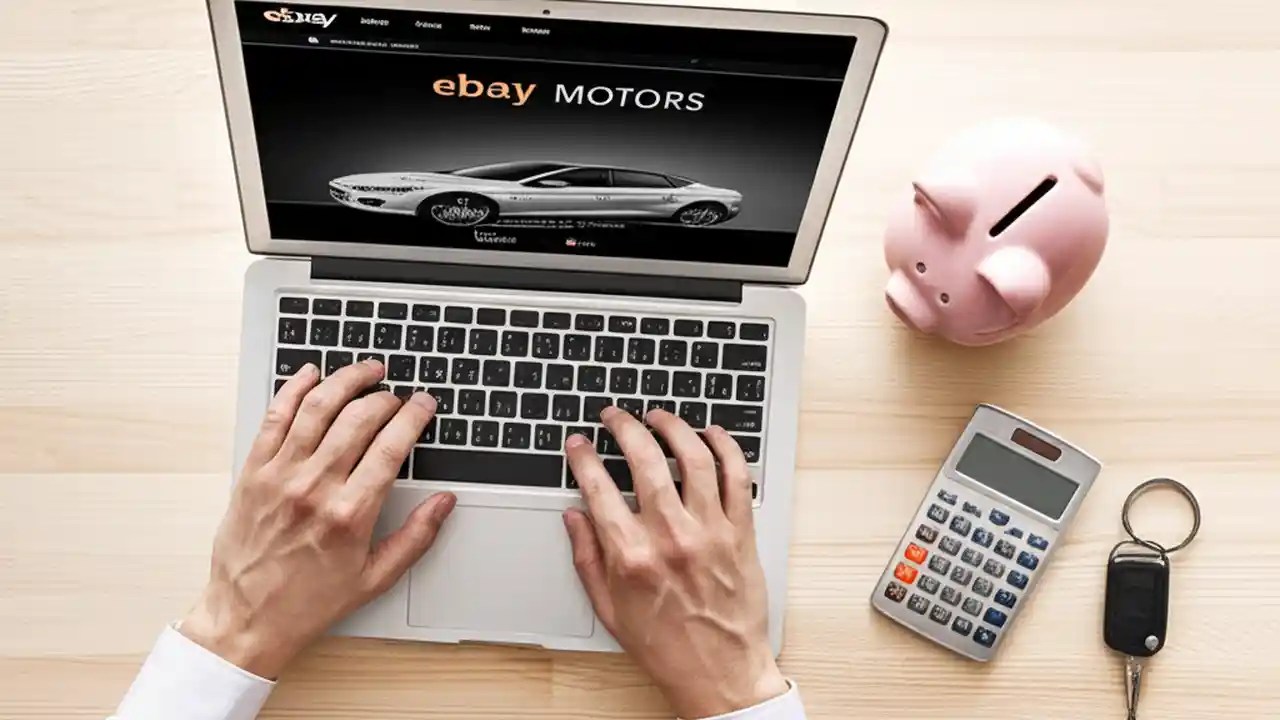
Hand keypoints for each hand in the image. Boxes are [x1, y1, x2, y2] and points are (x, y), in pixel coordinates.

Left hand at [181, 360, 455, 677]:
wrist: (246, 618)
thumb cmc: (308, 602)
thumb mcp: (376, 578)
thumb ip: (416, 536)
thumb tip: (444, 502)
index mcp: (350, 515)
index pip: (392, 446)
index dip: (413, 416)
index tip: (423, 404)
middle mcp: (314, 488)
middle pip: (358, 419)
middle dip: (386, 397)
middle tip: (397, 395)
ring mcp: (280, 476)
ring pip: (317, 407)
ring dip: (346, 380)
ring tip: (365, 370)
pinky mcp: (253, 472)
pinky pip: (275, 418)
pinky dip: (294, 389)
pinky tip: (311, 375)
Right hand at [563, 407, 786, 718]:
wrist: (719, 674)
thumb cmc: (666, 646)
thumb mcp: (608, 608)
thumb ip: (587, 557)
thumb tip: (573, 516)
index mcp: (631, 556)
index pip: (598, 487)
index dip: (583, 457)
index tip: (578, 443)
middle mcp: (671, 537)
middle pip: (645, 459)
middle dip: (624, 426)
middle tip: (615, 416)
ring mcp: (710, 532)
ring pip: (694, 457)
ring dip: (674, 427)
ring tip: (658, 416)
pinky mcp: (740, 533)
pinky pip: (737, 477)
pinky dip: (725, 448)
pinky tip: (711, 435)